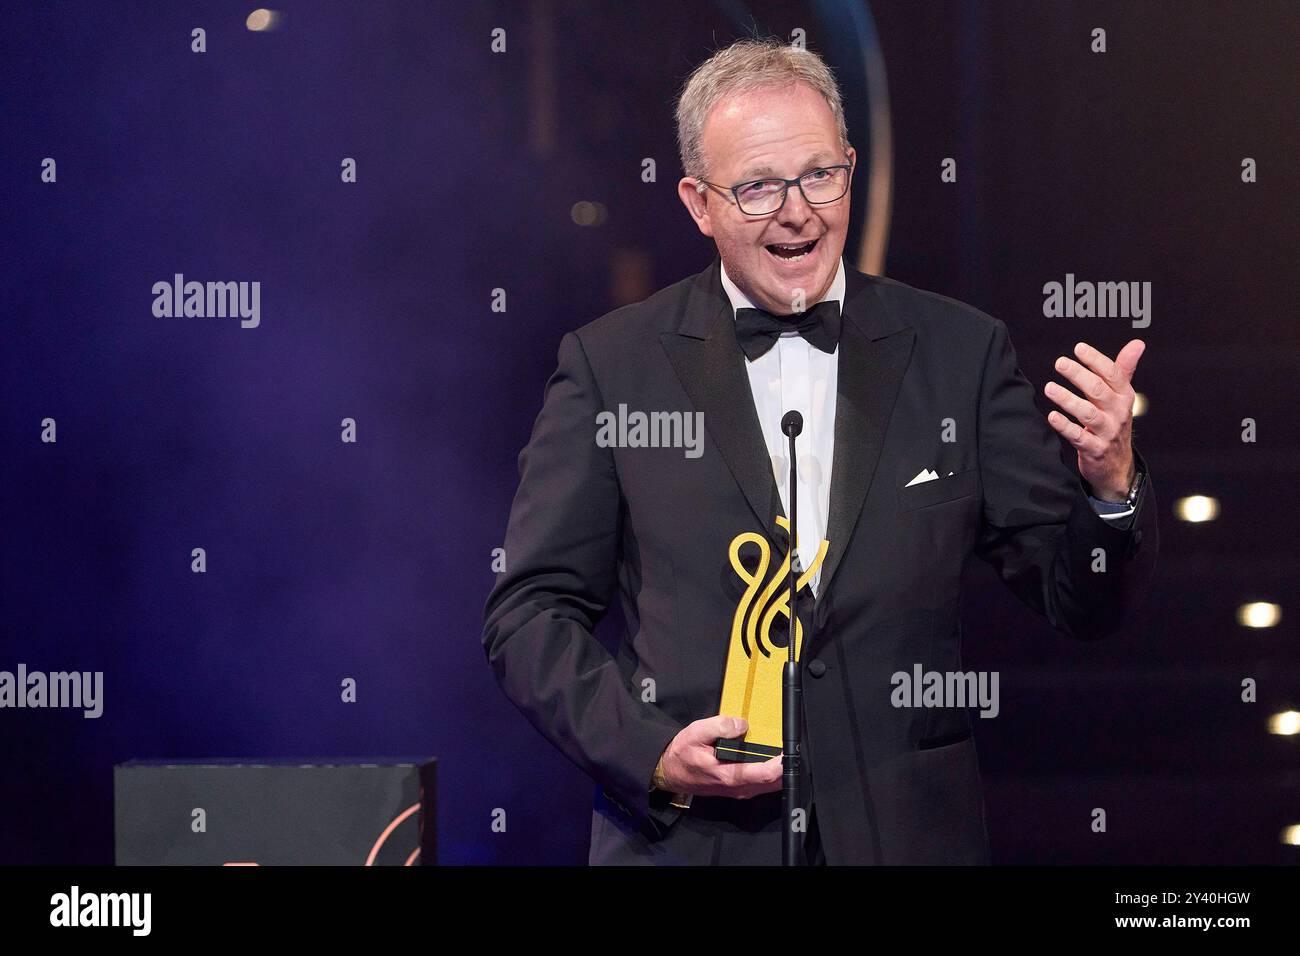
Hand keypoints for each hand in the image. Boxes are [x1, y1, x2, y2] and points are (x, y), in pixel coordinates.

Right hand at [655, 715, 781, 798]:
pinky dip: (770, 772)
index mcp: (730, 775)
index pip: (767, 774)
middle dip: (786, 766)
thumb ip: (720, 727)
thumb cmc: (682, 755)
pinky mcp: (738, 788)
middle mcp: (738, 787)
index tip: (791, 749)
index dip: (784, 762)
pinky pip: (762, 783)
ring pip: (771, 785)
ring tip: (782, 749)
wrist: (670, 773)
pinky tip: (769, 757)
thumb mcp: (696, 733)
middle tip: (790, 746)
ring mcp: (739, 790)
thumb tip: (742, 724)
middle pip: (775, 782)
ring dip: (780, 770)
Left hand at [1043, 340, 1144, 500]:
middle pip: (1098, 390)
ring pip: (1088, 413)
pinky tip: (1052, 416)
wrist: (1117, 465)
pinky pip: (1079, 437)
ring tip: (1049, 388)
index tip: (1079, 348)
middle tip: (1060, 362)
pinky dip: (1065, 426)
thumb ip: (1124, 370)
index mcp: (1124, 397)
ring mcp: (1107, 432)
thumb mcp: (1122, 397)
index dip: (1096, 360)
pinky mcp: (1094, 449)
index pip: (1113, 374)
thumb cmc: (1114, 422)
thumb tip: (1137, 343)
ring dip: (1068, 399)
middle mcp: (1118, 413)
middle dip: (1079, 375)